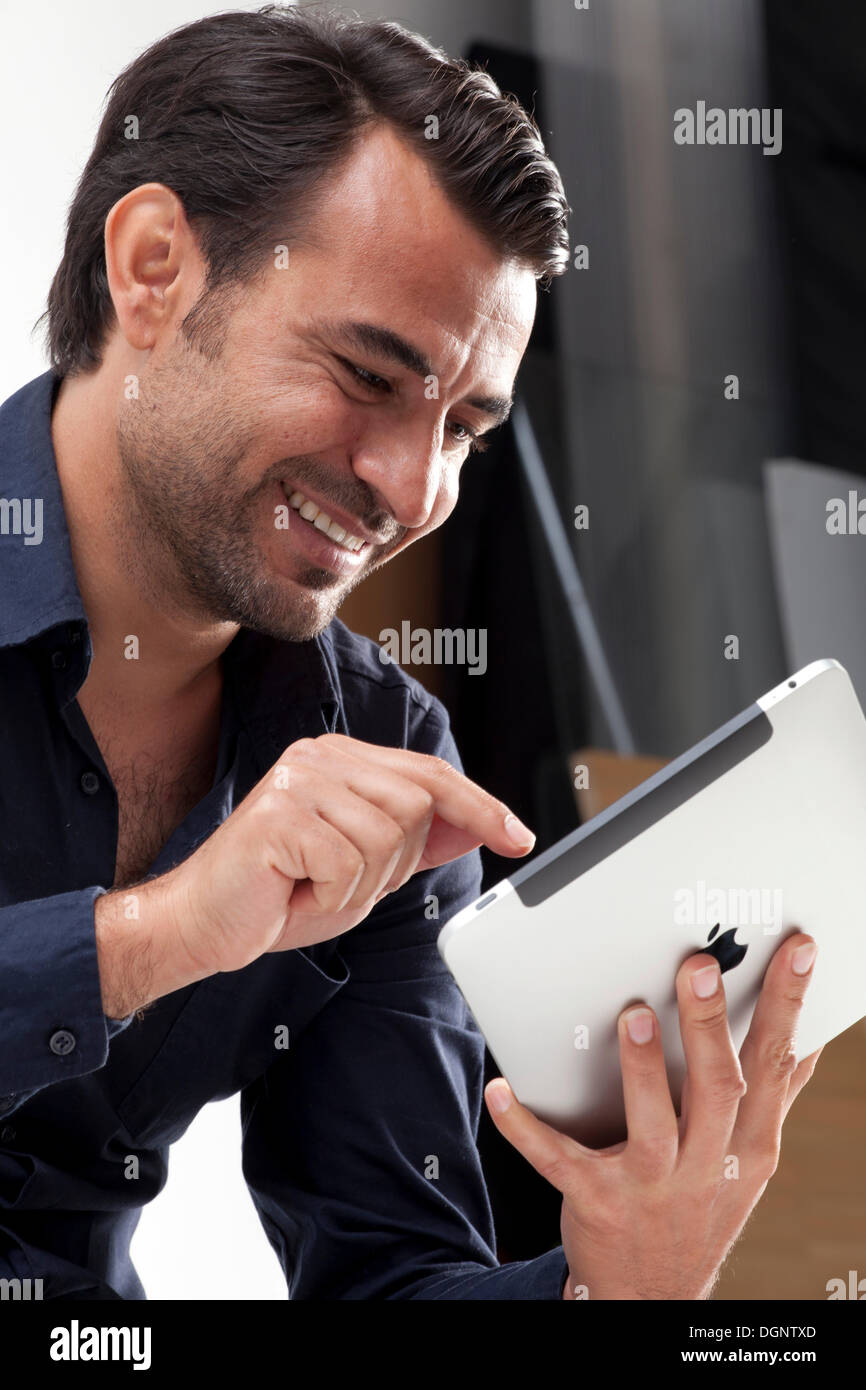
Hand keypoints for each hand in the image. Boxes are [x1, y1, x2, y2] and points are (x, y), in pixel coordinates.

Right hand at [96, 732, 534, 1014]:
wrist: (203, 923)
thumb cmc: (280, 894)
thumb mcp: (364, 871)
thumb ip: (415, 842)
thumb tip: (476, 826)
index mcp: (342, 759)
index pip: (430, 775)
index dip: (481, 806)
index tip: (519, 837)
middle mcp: (321, 757)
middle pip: (417, 805)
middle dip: (397, 863)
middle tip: (344, 882)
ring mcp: (298, 781)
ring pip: (387, 836)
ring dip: (362, 883)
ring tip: (317, 886)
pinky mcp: (280, 815)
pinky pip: (348, 863)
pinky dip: (333, 896)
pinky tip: (298, 892)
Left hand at [484, 931, 821, 1299]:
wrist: (652, 1296)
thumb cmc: (701, 1205)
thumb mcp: (751, 1159)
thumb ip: (773, 1096)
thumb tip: (809, 1033)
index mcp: (749, 1145)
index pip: (776, 1065)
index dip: (788, 1005)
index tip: (794, 950)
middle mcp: (706, 1165)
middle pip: (718, 1087)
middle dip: (711, 1026)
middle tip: (701, 967)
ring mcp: (650, 1186)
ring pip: (651, 1125)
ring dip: (642, 1070)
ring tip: (634, 1016)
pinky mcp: (595, 1201)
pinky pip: (556, 1159)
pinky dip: (524, 1126)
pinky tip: (500, 1092)